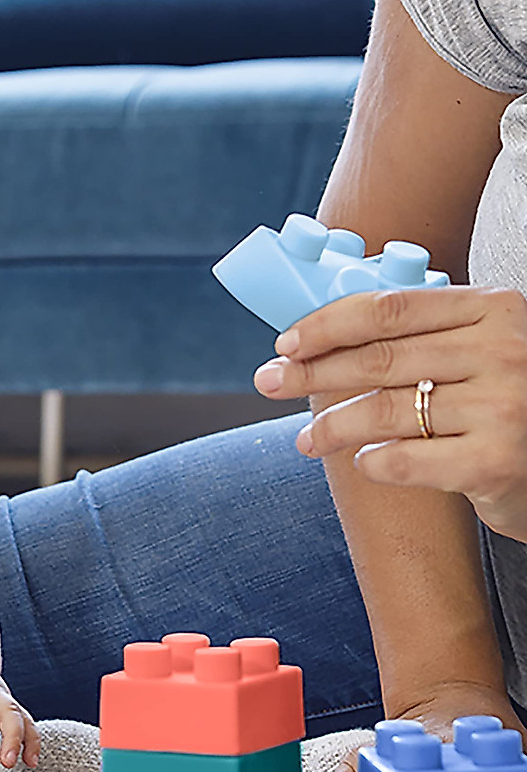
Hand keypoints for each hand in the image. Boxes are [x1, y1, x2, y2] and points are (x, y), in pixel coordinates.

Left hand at [253, 285, 526, 539]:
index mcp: (495, 309)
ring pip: (384, 411)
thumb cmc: (515, 400)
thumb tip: (321, 336)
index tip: (285, 343)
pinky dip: (374, 461)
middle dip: (312, 372)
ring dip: (332, 425)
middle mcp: (503, 351)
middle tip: (269, 382)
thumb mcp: (486, 347)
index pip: (389, 310)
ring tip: (307, 438)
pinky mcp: (499, 462)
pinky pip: (408, 458)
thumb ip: (426, 334)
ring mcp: (504, 407)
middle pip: (378, 359)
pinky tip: (362, 462)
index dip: (327, 325)